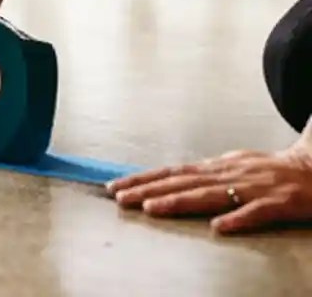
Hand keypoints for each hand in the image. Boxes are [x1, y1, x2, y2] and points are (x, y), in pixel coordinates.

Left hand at [105, 139, 311, 234]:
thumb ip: (205, 176)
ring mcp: (255, 187)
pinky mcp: (280, 203)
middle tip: (119, 198)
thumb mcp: (235, 167)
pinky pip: (257, 213)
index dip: (144, 178)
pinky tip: (218, 227)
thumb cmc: (273, 172)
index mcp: (219, 166)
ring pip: (211, 194)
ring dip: (179, 201)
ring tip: (151, 207)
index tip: (115, 186)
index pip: (174, 171)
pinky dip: (238, 218)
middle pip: (183, 181)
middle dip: (148, 189)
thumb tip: (169, 181)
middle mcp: (230, 173)